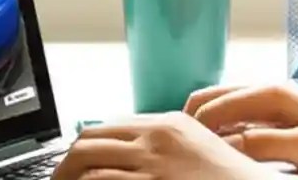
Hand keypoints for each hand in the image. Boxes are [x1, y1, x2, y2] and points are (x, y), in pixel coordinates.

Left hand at [51, 111, 276, 179]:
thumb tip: (133, 150)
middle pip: (89, 142)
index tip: (75, 163)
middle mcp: (156, 140)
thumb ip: (167, 142)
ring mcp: (152, 166)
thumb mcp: (200, 147)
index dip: (84, 147)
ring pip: (87, 165)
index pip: (108, 126)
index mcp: (169, 123)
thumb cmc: (231, 179)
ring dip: (69, 179)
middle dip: (66, 164)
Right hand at [184, 83, 297, 174]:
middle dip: (193, 118)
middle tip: (177, 146)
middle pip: (215, 99)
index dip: (192, 124)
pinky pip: (243, 122)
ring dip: (209, 125)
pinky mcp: (283, 120)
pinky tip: (224, 150)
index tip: (175, 144)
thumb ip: (260, 144)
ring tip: (194, 150)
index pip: (215, 103)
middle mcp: (270, 94)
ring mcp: (275, 106)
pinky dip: (227, 132)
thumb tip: (222, 144)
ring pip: (227, 110)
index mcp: (271, 94)